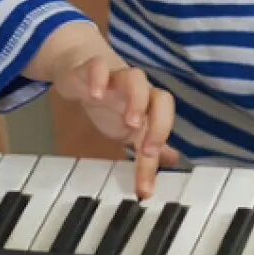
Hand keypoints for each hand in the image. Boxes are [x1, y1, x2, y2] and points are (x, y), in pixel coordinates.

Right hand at [46, 36, 178, 198]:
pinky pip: (99, 66)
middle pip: (161, 98)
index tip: (146, 187)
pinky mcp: (92, 68)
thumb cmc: (110, 100)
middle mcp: (138, 92)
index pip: (162, 129)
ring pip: (136, 78)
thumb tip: (173, 159)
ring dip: (136, 100)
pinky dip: (98, 79)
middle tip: (148, 149)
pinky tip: (95, 95)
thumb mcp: (129, 128)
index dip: (161, 160)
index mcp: (149, 108)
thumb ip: (148, 145)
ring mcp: (116, 77)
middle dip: (160, 125)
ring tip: (129, 122)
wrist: (80, 69)